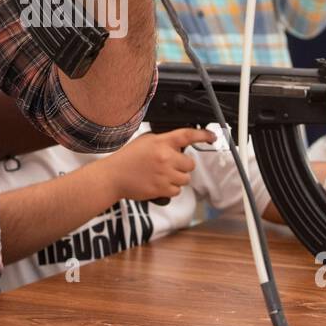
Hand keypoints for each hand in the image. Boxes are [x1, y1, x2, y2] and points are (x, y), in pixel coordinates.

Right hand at [97, 128, 215, 199]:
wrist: (113, 176)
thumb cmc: (128, 159)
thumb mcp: (145, 141)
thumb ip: (163, 141)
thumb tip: (179, 145)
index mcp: (161, 142)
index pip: (187, 135)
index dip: (203, 136)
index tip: (211, 137)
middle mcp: (165, 157)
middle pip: (190, 164)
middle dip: (183, 166)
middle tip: (170, 166)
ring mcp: (164, 174)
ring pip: (185, 179)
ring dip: (177, 178)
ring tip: (163, 176)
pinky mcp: (162, 189)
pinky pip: (177, 190)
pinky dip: (171, 189)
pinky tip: (159, 183)